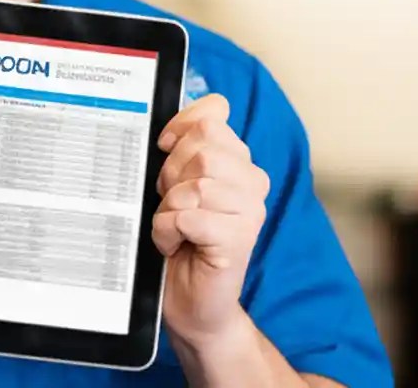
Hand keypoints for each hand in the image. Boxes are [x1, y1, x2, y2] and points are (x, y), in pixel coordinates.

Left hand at [153, 94, 269, 346]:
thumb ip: (181, 151)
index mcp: (239, 162)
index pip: (213, 116)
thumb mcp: (175, 186)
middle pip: (200, 149)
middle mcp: (252, 182)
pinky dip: (168, 230)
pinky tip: (174, 244)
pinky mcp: (239, 239)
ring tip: (174, 227)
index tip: (164, 148)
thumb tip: (172, 129)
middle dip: (170, 175)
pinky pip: (189, 217)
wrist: (191, 300)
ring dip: (168, 207)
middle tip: (171, 204)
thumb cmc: (180, 240)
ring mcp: (250, 211)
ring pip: (195, 184)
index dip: (180, 127)